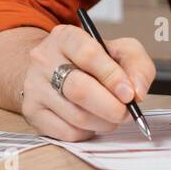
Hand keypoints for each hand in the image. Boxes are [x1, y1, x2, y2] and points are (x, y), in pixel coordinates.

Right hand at [20, 25, 155, 141]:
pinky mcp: (32, 112)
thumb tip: (138, 92)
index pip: (88, 55)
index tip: (130, 93)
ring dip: (103, 122)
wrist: (51, 70)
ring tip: (113, 116)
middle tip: (126, 113)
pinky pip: (67, 133)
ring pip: (75, 115)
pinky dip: (88, 132)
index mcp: (65, 37)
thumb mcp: (117, 50)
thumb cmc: (90, 61)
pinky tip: (93, 121)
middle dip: (110, 107)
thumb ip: (136, 64)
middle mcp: (43, 59)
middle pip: (79, 89)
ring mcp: (34, 87)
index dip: (112, 76)